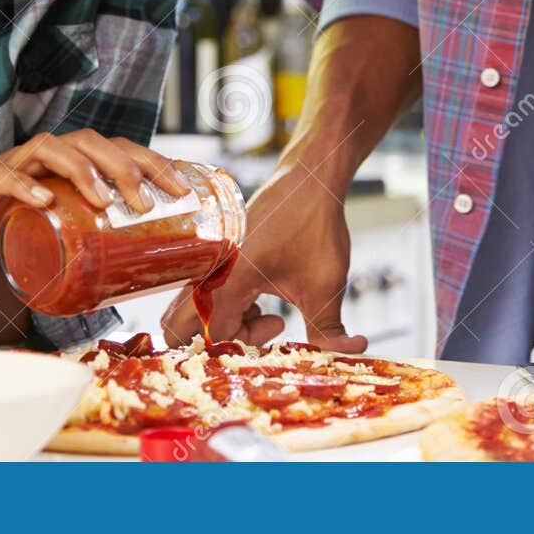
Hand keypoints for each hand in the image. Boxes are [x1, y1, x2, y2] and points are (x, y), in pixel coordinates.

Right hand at [0, 130, 192, 254]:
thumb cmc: (5, 220)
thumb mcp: (53, 226)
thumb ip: (85, 236)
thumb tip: (134, 270)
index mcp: (69, 162)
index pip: (119, 149)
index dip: (153, 162)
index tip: (184, 189)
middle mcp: (46, 155)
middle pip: (93, 142)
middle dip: (126, 166)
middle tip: (148, 201)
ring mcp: (16, 163)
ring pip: (54, 148)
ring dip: (84, 170)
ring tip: (106, 201)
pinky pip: (6, 176)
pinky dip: (26, 186)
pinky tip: (45, 202)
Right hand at [161, 162, 364, 351]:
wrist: (310, 180)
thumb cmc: (315, 227)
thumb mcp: (326, 286)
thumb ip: (330, 330)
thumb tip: (350, 352)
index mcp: (228, 282)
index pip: (209, 337)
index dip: (240, 350)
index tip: (276, 334)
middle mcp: (208, 273)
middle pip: (183, 329)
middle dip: (221, 343)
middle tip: (260, 332)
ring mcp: (208, 264)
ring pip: (197, 313)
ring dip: (229, 326)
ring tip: (271, 318)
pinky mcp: (216, 259)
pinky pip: (206, 296)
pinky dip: (229, 309)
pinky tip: (262, 303)